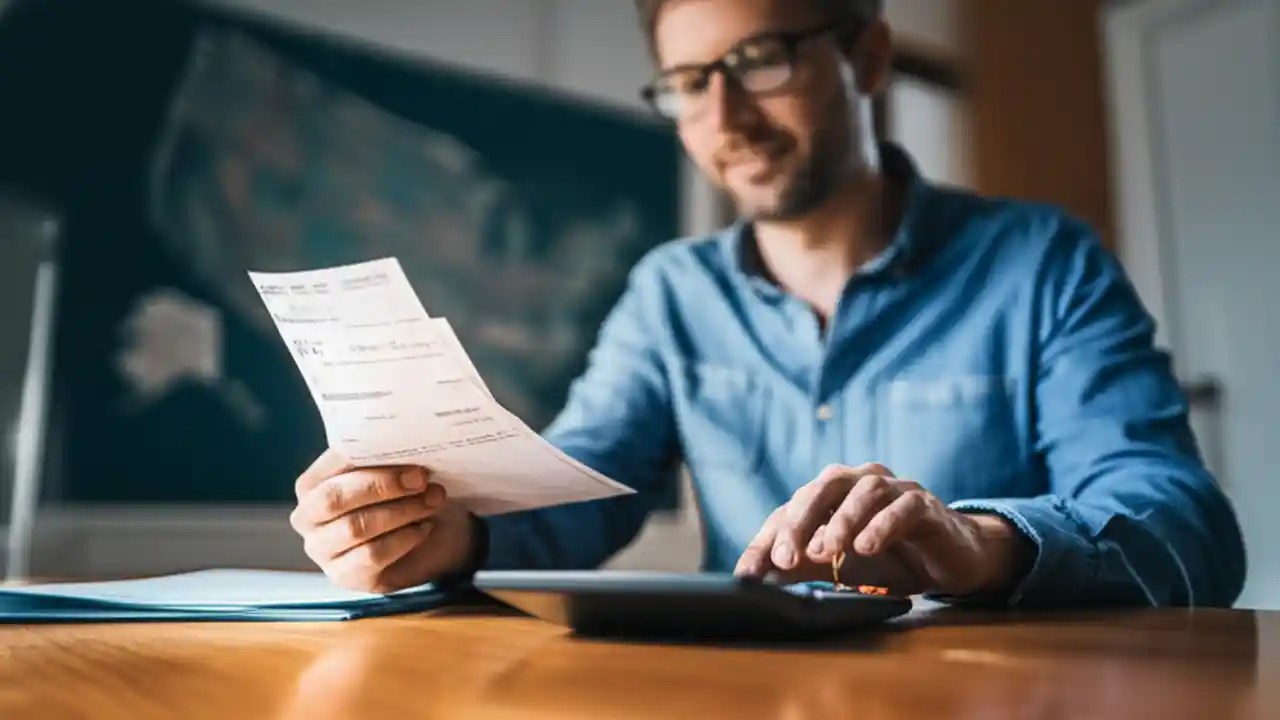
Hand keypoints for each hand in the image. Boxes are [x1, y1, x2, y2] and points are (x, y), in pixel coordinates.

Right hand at [289, 449, 480, 592]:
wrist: (429, 533)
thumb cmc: (405, 495)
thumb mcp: (394, 470)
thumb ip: (385, 457)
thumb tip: (398, 443)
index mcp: (313, 483)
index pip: (332, 464)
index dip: (371, 459)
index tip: (412, 458)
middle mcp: (308, 517)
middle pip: (335, 498)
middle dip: (382, 486)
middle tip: (421, 480)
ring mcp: (322, 550)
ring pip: (356, 527)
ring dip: (401, 512)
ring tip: (431, 502)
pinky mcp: (344, 576)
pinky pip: (372, 555)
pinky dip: (404, 539)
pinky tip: (422, 528)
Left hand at [734, 463, 1031, 596]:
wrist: (951, 559)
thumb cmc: (889, 557)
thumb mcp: (839, 566)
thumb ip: (801, 566)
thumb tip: (758, 578)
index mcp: (832, 494)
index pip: (791, 509)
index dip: (767, 540)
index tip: (748, 574)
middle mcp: (859, 482)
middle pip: (824, 486)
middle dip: (800, 522)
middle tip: (786, 557)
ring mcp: (894, 489)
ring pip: (865, 491)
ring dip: (842, 521)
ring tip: (828, 552)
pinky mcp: (925, 505)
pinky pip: (903, 507)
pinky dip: (883, 525)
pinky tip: (867, 548)